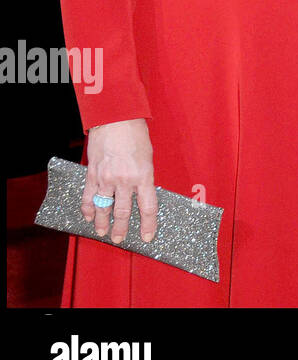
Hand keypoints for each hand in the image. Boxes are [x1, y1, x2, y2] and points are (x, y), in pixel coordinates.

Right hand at [83, 118, 156, 243]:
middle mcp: (124, 180)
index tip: (148, 236)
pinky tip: (88, 216)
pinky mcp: (92, 174)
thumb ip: (143, 177)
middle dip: (122, 228)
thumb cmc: (136, 136)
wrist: (115, 120)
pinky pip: (89, 196)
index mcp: (143, 176)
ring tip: (101, 232)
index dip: (148, 224)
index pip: (148, 207)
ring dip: (102, 222)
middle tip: (120, 239)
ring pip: (104, 207)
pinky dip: (88, 208)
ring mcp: (106, 178)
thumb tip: (140, 194)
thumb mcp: (148, 158)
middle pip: (124, 212)